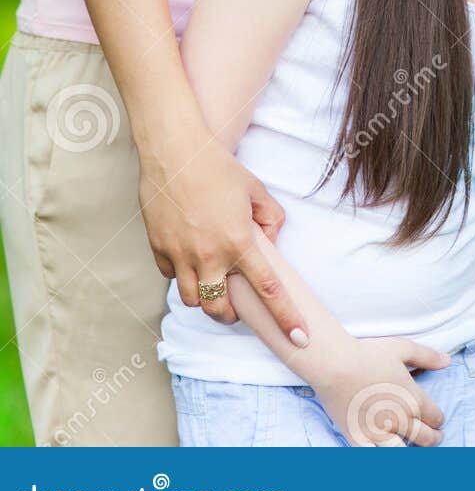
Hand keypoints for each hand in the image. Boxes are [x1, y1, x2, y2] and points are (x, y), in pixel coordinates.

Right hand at [139, 133, 307, 344]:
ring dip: (205, 298)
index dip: (285, 317)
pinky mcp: (159, 249)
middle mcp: (209, 255)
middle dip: (229, 315)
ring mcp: (181, 255)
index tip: (299, 339)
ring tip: (212, 284)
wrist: (174, 151)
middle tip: (236, 309)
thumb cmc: (218, 167)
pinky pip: (172, 276)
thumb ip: (270, 218)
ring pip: (192, 300)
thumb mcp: (255, 189)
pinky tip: (189, 259)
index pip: (268, 289)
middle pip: (219, 308)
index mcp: (239, 241)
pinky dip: (182, 275)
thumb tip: (270, 240)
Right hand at [314, 336, 450, 446]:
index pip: (434, 417)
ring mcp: (379, 433)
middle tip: (435, 438)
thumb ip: (427, 356)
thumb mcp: (403, 348)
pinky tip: (385, 457)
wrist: (336, 365)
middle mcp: (399, 420)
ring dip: (411, 454)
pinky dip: (381, 461)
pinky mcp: (358, 439)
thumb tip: (447, 361)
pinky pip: (373, 459)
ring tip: (413, 452)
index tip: (438, 421)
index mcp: (413, 399)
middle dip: (433, 439)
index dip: (438, 420)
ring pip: (402, 454)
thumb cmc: (369, 354)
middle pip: (424, 438)